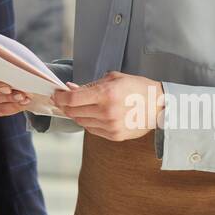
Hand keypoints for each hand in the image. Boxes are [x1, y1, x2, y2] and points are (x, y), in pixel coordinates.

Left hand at [50, 71, 164, 139]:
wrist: (159, 106)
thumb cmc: (136, 88)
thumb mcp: (113, 78)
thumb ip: (90, 85)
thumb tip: (70, 89)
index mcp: (106, 94)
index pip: (72, 100)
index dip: (60, 97)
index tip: (56, 94)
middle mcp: (107, 112)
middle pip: (73, 112)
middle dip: (65, 106)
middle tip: (64, 100)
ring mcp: (110, 126)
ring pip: (81, 122)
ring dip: (77, 114)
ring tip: (82, 106)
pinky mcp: (114, 136)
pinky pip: (92, 130)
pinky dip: (89, 122)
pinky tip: (94, 114)